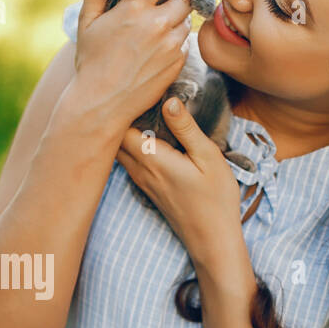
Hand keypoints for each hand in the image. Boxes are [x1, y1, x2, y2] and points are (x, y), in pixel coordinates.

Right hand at [70, 0, 194, 127]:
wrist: (101, 104)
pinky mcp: (178, 63)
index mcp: (135, 7)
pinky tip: (156, 52)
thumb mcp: (87, 21)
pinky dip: (176, 44)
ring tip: (155, 33)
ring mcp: (170, 44)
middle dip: (175, 2)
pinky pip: (185, 44)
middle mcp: (157, 23)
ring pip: (186, 21)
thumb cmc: (91, 61)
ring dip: (176, 23)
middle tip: (162, 8)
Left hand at [115, 97, 243, 252]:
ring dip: (121, 130)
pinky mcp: (147, 188)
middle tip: (129, 92)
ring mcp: (141, 181)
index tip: (132, 86)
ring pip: (118, 151)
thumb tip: (169, 99)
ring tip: (135, 108)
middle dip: (116, 115)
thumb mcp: (208, 157)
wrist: (211, 241)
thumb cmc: (216, 199)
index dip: (122, 105)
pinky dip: (128, 145)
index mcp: (152, 158)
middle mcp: (139, 170)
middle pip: (112, 138)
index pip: (120, 125)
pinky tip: (144, 134)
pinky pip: (128, 161)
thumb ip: (186, 128)